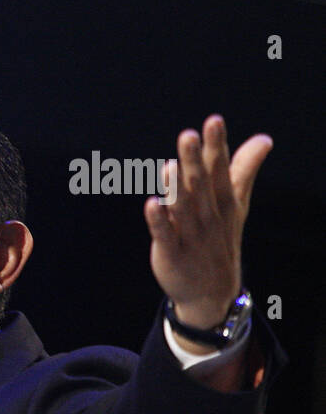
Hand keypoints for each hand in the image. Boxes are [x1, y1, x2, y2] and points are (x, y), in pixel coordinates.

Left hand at [145, 115, 271, 333]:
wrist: (212, 292)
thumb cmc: (220, 238)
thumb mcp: (236, 204)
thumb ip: (243, 169)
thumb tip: (264, 139)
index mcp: (223, 202)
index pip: (220, 169)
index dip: (216, 145)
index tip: (213, 121)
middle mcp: (208, 216)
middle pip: (200, 185)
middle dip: (195, 161)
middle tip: (188, 135)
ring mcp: (190, 235)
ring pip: (182, 209)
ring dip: (175, 188)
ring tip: (169, 166)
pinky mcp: (172, 253)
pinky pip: (165, 234)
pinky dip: (158, 220)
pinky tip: (150, 203)